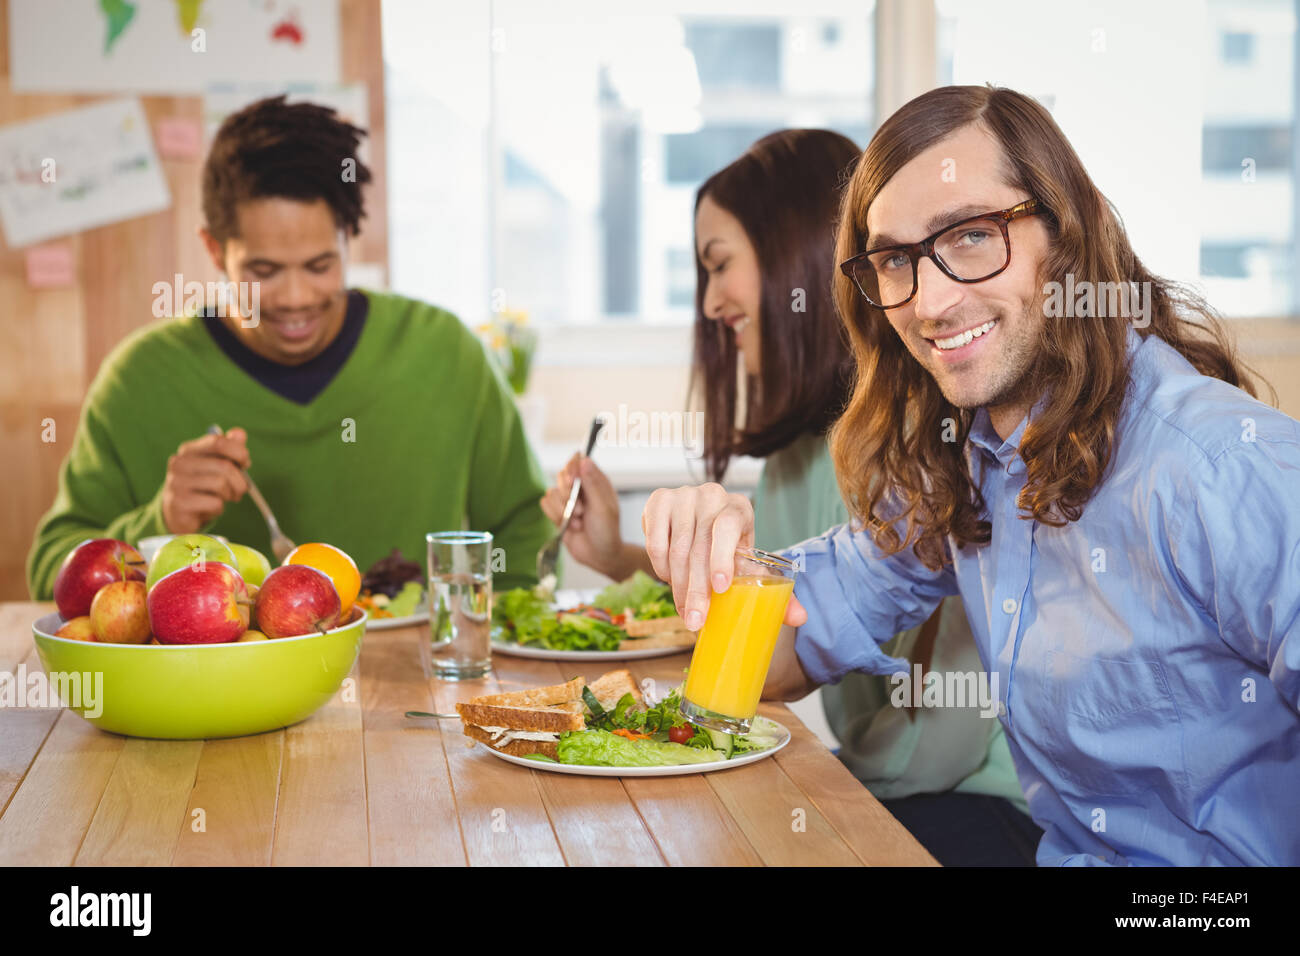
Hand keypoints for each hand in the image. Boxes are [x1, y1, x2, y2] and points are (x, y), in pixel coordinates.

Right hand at [161, 427, 250, 533]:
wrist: (178, 514)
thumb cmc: (203, 486)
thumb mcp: (216, 465)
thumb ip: (229, 447)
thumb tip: (239, 434)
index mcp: (188, 450)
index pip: (218, 442)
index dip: (239, 452)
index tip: (245, 463)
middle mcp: (179, 463)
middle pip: (225, 466)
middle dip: (240, 481)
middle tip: (240, 489)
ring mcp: (176, 483)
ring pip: (221, 485)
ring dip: (230, 495)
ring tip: (225, 498)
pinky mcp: (178, 503)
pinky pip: (214, 503)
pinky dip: (219, 508)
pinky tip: (210, 508)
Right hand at [540, 454, 625, 578]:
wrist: (599, 555)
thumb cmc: (607, 532)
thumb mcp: (603, 508)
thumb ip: (593, 484)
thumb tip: (584, 460)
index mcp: (596, 481)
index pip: (579, 461)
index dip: (573, 468)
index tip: (573, 481)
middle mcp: (581, 487)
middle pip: (562, 474)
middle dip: (567, 494)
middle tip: (579, 510)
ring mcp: (568, 499)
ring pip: (551, 491)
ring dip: (563, 510)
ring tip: (578, 522)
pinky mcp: (557, 511)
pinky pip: (545, 504)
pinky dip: (555, 516)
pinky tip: (569, 526)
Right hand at [642, 483, 806, 630]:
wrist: (697, 519)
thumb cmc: (728, 547)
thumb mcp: (749, 562)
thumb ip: (774, 589)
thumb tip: (800, 618)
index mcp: (739, 508)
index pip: (727, 528)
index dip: (722, 558)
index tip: (720, 588)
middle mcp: (711, 495)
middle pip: (699, 547)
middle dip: (697, 590)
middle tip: (696, 621)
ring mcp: (682, 496)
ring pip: (676, 550)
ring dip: (679, 586)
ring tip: (685, 610)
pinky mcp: (658, 501)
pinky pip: (655, 543)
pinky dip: (661, 568)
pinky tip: (671, 578)